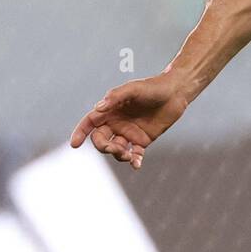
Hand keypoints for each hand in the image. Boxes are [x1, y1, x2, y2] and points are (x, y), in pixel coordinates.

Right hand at [70, 75, 189, 168]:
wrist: (175, 93)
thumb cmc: (152, 87)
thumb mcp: (133, 89)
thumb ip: (116, 97)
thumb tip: (98, 108)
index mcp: (110, 110)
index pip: (89, 122)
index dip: (80, 132)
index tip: (75, 144)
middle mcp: (116, 123)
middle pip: (100, 140)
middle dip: (103, 147)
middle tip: (114, 148)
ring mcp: (129, 133)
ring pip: (115, 149)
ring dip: (118, 155)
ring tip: (128, 155)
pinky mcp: (143, 141)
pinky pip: (134, 154)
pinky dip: (134, 161)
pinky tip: (136, 164)